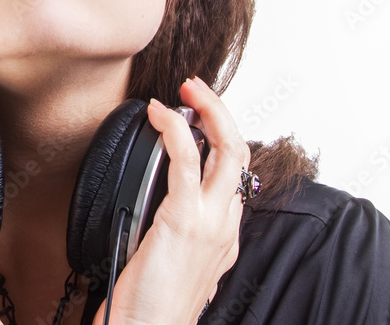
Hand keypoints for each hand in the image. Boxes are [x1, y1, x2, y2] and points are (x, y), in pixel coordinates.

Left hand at [93, 76, 248, 324]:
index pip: (235, 173)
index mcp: (225, 234)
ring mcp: (210, 223)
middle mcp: (226, 226)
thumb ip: (172, 227)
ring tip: (187, 87)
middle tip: (197, 87)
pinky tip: (161, 114)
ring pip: (227, 150)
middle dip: (222, 112)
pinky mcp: (183, 221)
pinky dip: (176, 128)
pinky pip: (187, 161)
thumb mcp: (168, 259)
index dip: (220, 136)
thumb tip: (154, 198)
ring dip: (209, 109)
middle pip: (241, 153)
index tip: (195, 114)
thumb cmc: (148, 305)